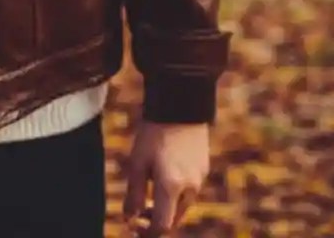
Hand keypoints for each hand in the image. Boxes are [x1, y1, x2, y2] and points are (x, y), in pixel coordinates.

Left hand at [124, 121, 209, 235]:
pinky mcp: (204, 170)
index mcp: (171, 187)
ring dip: (165, 207)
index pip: (162, 225)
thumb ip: (133, 194)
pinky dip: (175, 195)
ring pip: (182, 206)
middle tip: (137, 213)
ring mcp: (200, 179)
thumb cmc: (153, 134)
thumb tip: (129, 219)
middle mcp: (190, 187)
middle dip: (155, 221)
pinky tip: (162, 178)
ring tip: (147, 193)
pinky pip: (189, 192)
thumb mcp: (137, 163)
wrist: (180, 107)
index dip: (147, 232)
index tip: (133, 227)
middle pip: (174, 219)